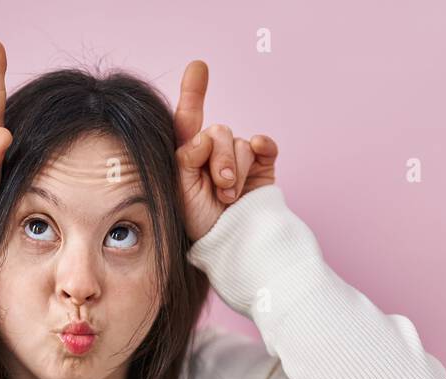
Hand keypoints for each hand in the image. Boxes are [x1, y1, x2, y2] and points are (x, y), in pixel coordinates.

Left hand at [173, 60, 278, 242]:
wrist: (234, 244)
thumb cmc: (202, 224)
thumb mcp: (181, 192)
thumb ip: (186, 158)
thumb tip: (205, 136)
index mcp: (188, 156)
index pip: (188, 120)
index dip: (193, 93)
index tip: (199, 67)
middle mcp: (213, 153)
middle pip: (219, 132)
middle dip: (221, 160)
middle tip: (221, 189)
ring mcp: (239, 160)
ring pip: (241, 144)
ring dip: (237, 170)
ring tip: (231, 197)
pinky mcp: (262, 166)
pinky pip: (265, 145)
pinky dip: (264, 146)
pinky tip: (262, 152)